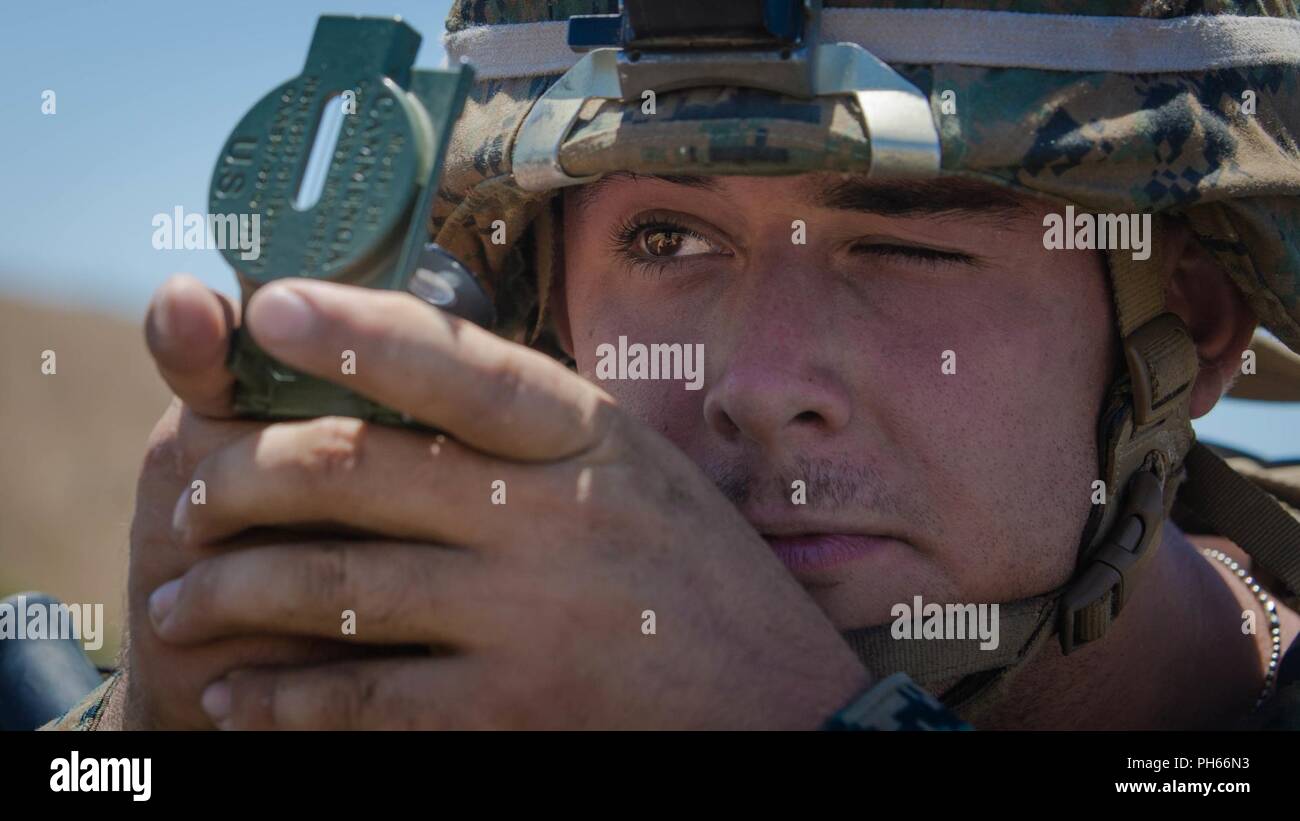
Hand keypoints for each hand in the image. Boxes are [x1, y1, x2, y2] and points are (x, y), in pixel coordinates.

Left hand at [150, 278, 870, 728]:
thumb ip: (539, 425)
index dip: (352, 324)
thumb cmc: (697, 573)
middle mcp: (554, 513)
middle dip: (241, 476)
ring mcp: (533, 615)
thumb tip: (410, 363)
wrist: (781, 708)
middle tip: (186, 494)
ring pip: (338, 586)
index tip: (266, 302)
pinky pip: (366, 699)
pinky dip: (286, 698)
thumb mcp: (639, 468)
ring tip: (183, 596)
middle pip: (355, 468)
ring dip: (235, 591)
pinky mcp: (515, 710)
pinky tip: (242, 696)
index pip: (454, 358)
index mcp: (587, 435)